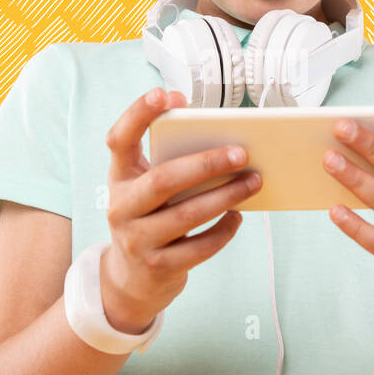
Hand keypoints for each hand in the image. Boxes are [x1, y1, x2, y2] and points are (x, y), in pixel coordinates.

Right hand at [101, 88, 262, 332]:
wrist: (130, 280)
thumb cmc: (151, 218)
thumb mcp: (147, 189)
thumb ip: (170, 162)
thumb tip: (215, 134)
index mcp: (120, 177)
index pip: (119, 140)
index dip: (137, 115)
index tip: (163, 94)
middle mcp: (121, 207)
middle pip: (163, 180)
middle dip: (205, 164)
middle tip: (242, 153)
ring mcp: (136, 240)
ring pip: (186, 216)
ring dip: (226, 196)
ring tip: (254, 181)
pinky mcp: (158, 267)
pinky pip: (199, 248)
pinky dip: (223, 230)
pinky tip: (238, 216)